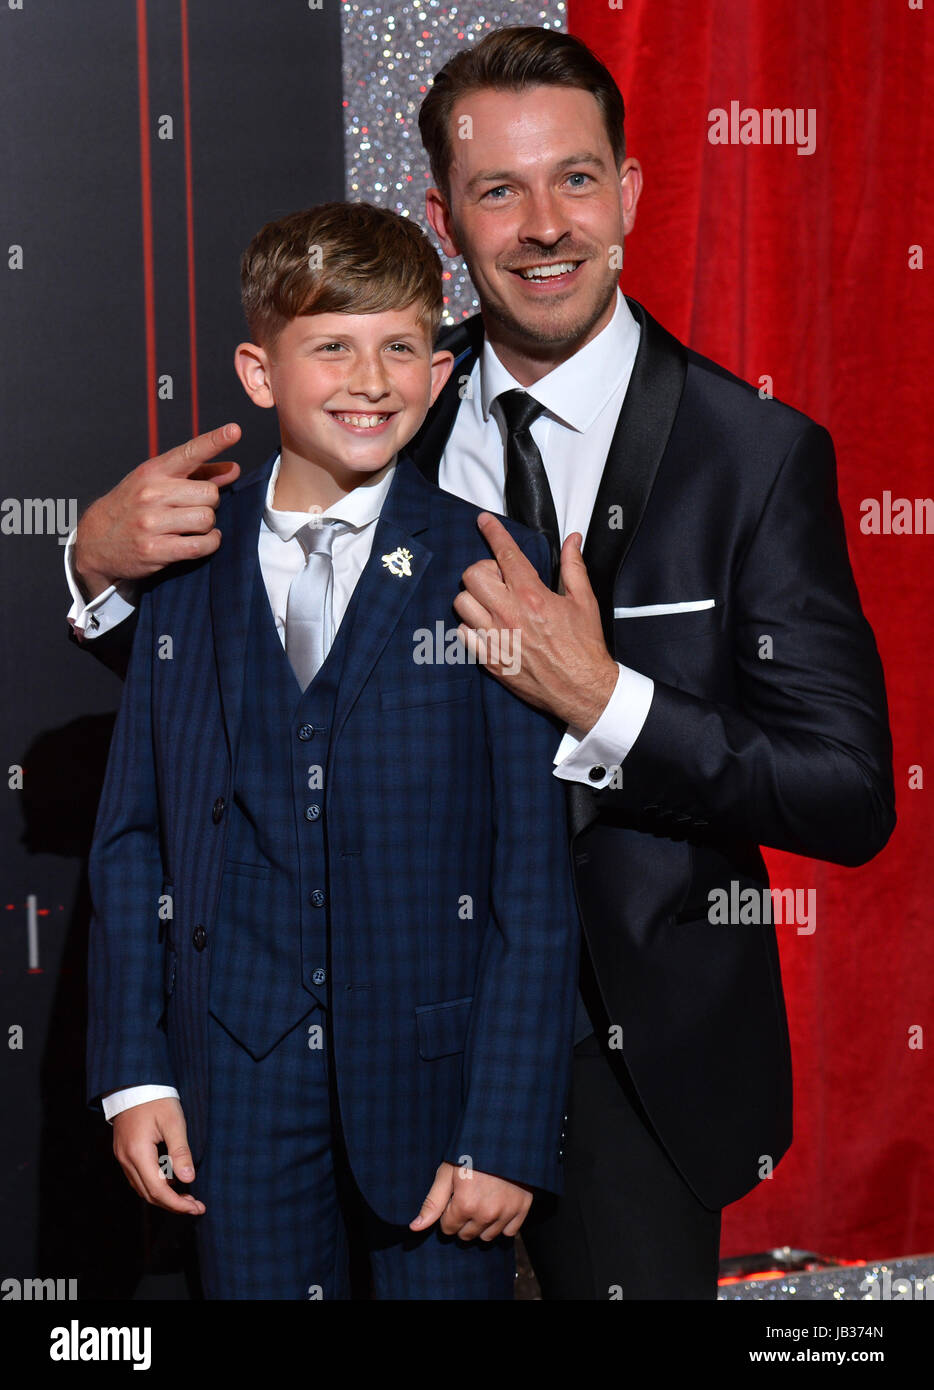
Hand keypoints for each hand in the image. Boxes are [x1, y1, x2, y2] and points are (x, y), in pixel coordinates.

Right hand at [72, 423, 241, 598]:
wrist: (96, 539)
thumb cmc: (133, 507)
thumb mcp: (158, 483)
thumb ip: (198, 474)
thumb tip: (233, 468)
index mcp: (153, 471)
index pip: (189, 452)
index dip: (214, 441)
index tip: (234, 430)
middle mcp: (151, 493)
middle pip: (210, 494)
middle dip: (209, 504)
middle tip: (193, 509)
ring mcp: (151, 522)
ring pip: (207, 519)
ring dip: (207, 526)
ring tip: (191, 526)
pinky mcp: (154, 549)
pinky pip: (201, 545)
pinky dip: (209, 544)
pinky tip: (202, 541)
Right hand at [111, 1097, 204, 1214]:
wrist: (134, 1084)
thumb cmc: (156, 1099)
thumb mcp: (174, 1122)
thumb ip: (181, 1152)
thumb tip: (189, 1180)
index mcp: (138, 1153)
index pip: (158, 1190)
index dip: (178, 1204)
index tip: (197, 1208)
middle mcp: (126, 1160)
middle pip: (149, 1194)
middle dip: (173, 1204)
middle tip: (196, 1206)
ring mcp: (122, 1157)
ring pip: (142, 1189)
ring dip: (164, 1196)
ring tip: (188, 1196)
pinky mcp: (124, 1153)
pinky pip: (138, 1178)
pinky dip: (155, 1185)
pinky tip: (171, 1179)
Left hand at [409, 1161, 532, 1240]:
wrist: (505, 1135)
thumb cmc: (472, 1149)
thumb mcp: (447, 1171)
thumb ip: (432, 1202)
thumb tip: (415, 1228)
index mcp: (465, 1204)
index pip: (448, 1228)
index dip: (448, 1213)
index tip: (454, 1196)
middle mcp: (486, 1214)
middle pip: (466, 1236)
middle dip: (462, 1221)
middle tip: (467, 1197)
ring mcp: (506, 1212)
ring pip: (487, 1237)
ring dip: (481, 1225)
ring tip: (482, 1201)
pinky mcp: (522, 1209)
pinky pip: (508, 1233)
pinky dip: (502, 1224)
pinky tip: (498, 1206)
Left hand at [453, 513, 617, 730]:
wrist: (582, 689)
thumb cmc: (584, 647)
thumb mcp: (584, 602)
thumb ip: (573, 567)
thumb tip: (572, 540)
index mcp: (532, 596)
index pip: (505, 554)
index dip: (492, 532)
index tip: (483, 521)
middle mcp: (509, 614)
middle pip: (472, 575)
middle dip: (482, 571)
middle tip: (497, 579)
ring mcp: (496, 638)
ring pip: (462, 603)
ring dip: (473, 598)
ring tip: (490, 603)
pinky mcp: (490, 660)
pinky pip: (462, 633)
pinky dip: (470, 626)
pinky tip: (487, 627)